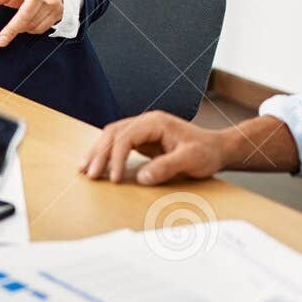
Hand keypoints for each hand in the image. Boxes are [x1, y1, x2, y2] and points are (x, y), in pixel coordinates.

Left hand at [0, 0, 64, 46]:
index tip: (53, 0)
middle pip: (28, 15)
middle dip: (13, 28)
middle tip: (0, 41)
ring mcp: (55, 5)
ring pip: (34, 25)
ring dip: (22, 27)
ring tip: (20, 18)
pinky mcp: (58, 15)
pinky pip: (41, 29)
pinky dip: (31, 29)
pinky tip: (30, 21)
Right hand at [81, 111, 228, 184]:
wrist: (217, 149)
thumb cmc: (207, 152)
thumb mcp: (191, 159)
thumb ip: (166, 167)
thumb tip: (141, 177)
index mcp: (155, 122)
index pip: (126, 137)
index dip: (116, 157)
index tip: (114, 178)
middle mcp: (146, 122)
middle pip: (113, 133)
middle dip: (99, 153)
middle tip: (88, 174)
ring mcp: (143, 130)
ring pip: (111, 136)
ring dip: (97, 152)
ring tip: (84, 169)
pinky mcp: (142, 140)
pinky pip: (118, 144)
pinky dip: (106, 154)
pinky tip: (98, 165)